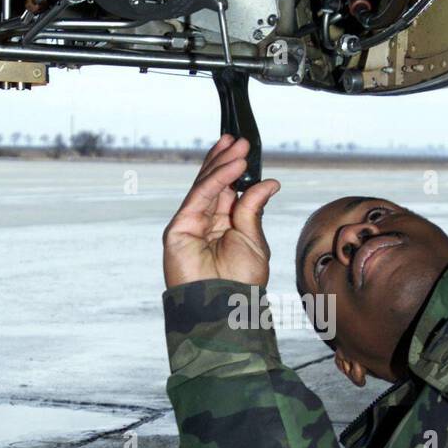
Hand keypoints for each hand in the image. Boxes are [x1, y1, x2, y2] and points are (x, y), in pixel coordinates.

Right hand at [163, 134, 280, 288]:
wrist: (225, 306)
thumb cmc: (240, 282)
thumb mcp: (254, 239)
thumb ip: (253, 209)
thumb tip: (268, 182)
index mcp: (224, 225)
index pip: (227, 189)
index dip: (234, 168)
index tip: (246, 150)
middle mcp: (205, 222)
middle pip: (212, 183)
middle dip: (225, 159)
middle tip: (241, 140)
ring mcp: (190, 224)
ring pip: (204, 186)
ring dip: (221, 164)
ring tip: (239, 147)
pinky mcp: (178, 229)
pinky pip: (199, 197)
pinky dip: (216, 180)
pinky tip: (233, 167)